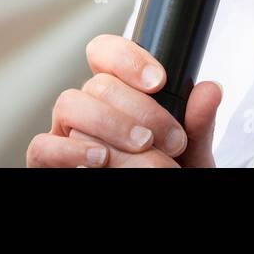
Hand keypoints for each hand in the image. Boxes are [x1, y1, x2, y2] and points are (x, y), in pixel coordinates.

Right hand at [26, 34, 220, 167]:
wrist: (156, 201)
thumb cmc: (165, 173)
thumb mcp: (189, 153)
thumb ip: (196, 124)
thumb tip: (210, 90)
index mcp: (115, 96)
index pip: (104, 53)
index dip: (127, 57)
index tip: (159, 81)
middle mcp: (87, 109)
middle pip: (98, 83)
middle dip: (140, 108)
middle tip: (172, 140)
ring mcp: (64, 134)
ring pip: (68, 104)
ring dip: (110, 124)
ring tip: (143, 148)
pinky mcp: (47, 162)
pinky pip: (43, 146)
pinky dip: (69, 149)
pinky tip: (100, 159)